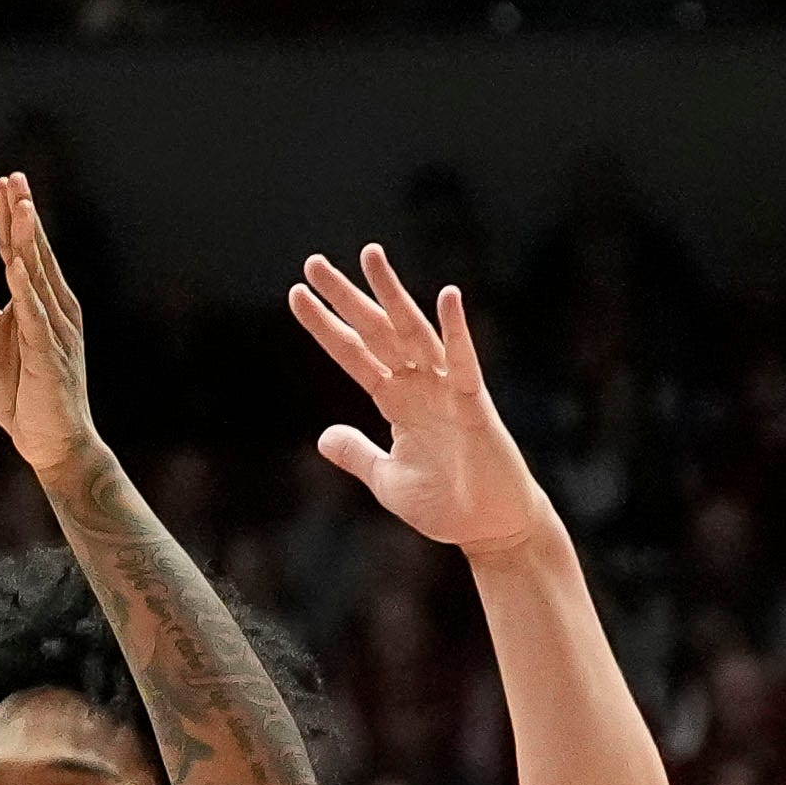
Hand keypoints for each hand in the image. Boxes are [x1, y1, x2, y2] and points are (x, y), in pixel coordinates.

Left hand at [0, 173, 97, 478]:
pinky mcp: (50, 357)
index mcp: (37, 301)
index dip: (12, 217)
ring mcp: (55, 331)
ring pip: (39, 278)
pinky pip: (37, 319)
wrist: (51, 443)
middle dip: (24, 216)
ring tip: (21, 207)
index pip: (21, 251)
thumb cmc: (21, 392)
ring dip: (29, 243)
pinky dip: (27, 292)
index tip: (5, 182)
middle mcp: (53, 308)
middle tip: (14, 179)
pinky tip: (17, 266)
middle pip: (34, 254)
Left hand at [291, 249, 541, 559]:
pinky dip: (457, 331)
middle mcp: (419, 385)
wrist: (489, 529)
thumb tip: (323, 437)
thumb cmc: (446, 505)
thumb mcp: (387, 479)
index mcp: (397, 401)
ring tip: (369, 255)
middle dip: (346, 297)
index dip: (325, 327)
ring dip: (392, 294)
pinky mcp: (474, 405)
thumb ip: (357, 454)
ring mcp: (446, 390)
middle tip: (314, 262)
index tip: (296, 294)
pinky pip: (464, 362)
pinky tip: (448, 296)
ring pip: (414, 333)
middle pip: (376, 332)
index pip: (353, 355)